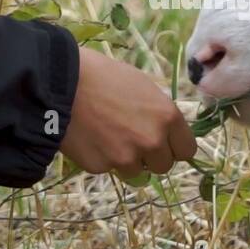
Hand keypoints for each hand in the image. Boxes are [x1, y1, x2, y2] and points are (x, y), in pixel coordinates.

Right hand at [59, 46, 196, 177]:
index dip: (175, 146)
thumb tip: (165, 133)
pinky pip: (110, 169)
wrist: (62, 83)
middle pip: (164, 166)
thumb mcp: (143, 87)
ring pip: (137, 172)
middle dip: (152, 156)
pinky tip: (92, 138)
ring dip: (128, 160)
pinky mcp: (101, 167)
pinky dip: (103, 158)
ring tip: (109, 136)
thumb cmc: (104, 76)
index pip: (187, 150)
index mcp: (167, 117)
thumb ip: (159, 114)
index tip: (165, 143)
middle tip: (134, 139)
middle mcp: (151, 141)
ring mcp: (126, 157)